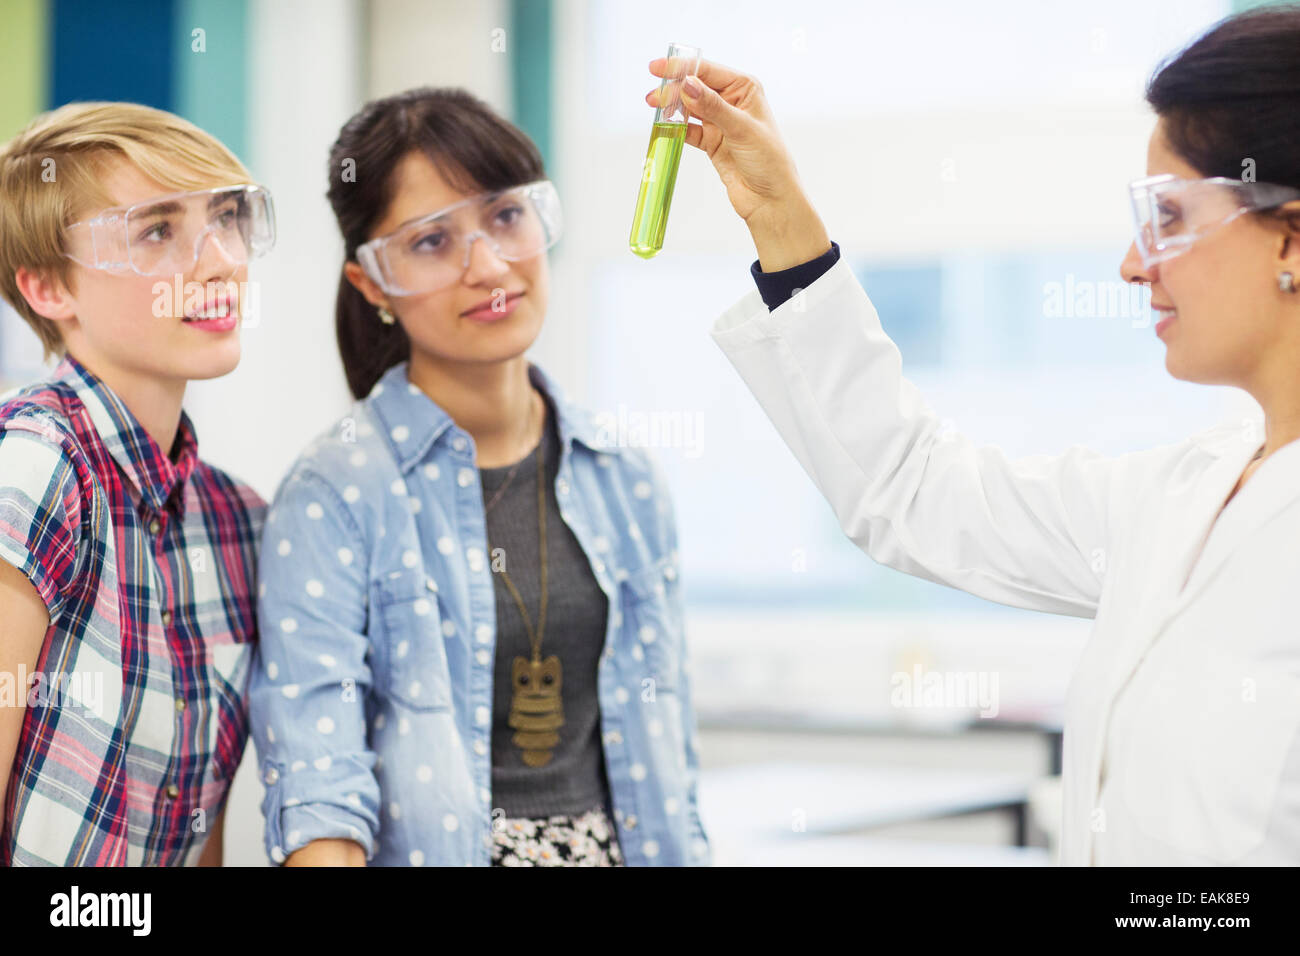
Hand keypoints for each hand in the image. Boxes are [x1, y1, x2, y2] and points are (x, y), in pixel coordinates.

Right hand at [646, 57, 830, 270]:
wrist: (770, 200)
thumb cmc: (770, 161)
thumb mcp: (741, 129)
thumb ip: (712, 106)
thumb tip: (688, 84)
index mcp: (745, 88)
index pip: (708, 71)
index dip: (682, 67)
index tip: (659, 68)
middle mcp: (731, 101)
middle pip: (694, 87)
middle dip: (673, 89)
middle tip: (653, 97)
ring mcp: (719, 122)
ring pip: (688, 107)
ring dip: (671, 107)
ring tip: (654, 107)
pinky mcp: (710, 141)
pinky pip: (687, 129)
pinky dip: (675, 127)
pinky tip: (663, 125)